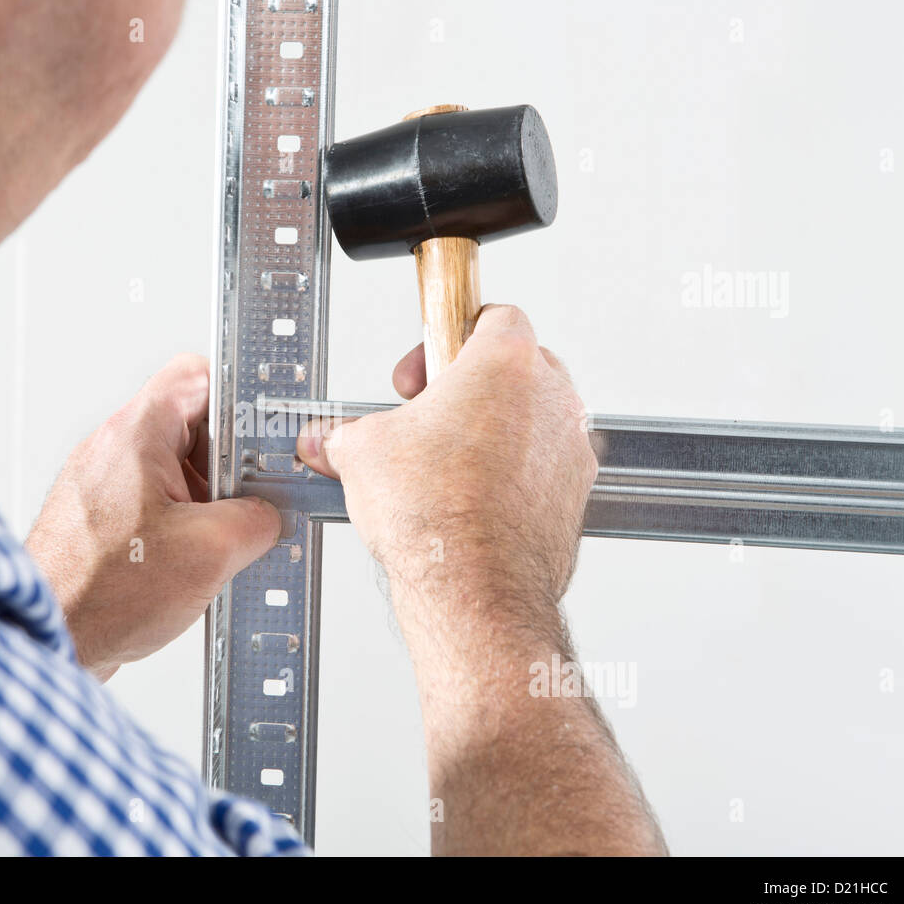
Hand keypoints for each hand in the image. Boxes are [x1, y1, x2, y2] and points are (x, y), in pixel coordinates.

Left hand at [27, 354, 280, 680]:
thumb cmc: (96, 593)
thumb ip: (255, 519)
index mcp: (136, 434)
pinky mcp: (99, 519)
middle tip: (248, 499)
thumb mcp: (209, 552)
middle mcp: (112, 450)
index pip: (198, 375)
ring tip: (218, 540)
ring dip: (206, 502)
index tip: (266, 433)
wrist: (46, 638)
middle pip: (192, 427)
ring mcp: (102, 484)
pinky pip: (154, 505)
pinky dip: (181, 527)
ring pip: (175, 470)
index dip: (241, 398)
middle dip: (230, 464)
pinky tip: (193, 562)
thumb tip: (268, 516)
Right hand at [296, 303, 596, 667]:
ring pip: (535, 418)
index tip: (421, 369)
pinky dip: (515, 474)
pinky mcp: (577, 494)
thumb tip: (326, 439)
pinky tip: (472, 500)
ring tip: (446, 464)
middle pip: (518, 365)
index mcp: (507, 361)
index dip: (448, 335)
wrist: (473, 588)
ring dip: (495, 431)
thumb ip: (345, 433)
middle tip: (429, 415)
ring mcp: (572, 447)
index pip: (493, 315)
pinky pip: (545, 466)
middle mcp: (554, 396)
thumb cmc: (435, 514)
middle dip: (471, 386)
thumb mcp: (362, 452)